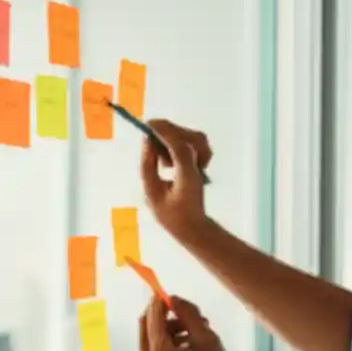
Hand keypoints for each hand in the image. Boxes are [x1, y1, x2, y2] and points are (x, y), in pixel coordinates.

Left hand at [139, 295, 240, 350]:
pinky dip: (171, 336)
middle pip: (146, 322)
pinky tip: (191, 340)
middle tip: (188, 310)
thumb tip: (172, 296)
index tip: (173, 291)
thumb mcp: (206, 338)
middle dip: (166, 312)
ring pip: (152, 332)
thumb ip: (188, 314)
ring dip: (172, 325)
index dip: (160, 300)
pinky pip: (156, 343)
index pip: (153, 317)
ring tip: (198, 327)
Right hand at [141, 120, 212, 241]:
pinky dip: (178, 143)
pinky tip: (170, 163)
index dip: (164, 132)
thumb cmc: (170, 214)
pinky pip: (193, 142)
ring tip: (162, 163)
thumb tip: (147, 141)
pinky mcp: (204, 160)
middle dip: (167, 132)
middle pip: (187, 137)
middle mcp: (199, 167)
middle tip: (148, 134)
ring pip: (192, 137)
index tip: (148, 125)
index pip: (179, 147)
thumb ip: (148, 165)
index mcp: (187, 177)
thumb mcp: (151, 192)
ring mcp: (204, 163)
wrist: (192, 225)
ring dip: (173, 139)